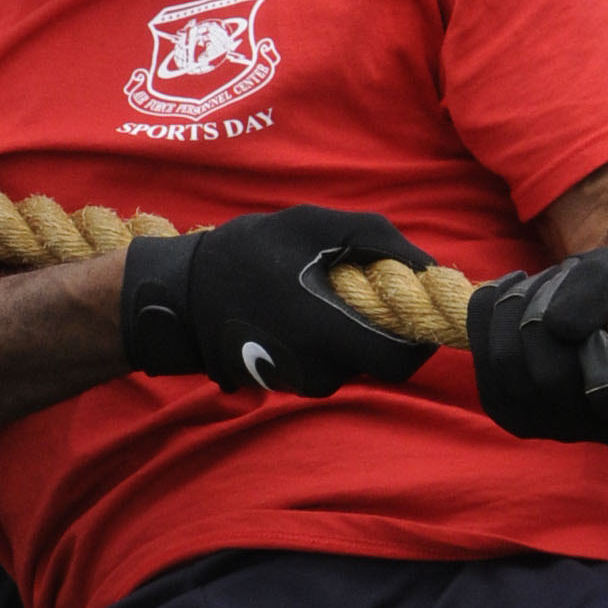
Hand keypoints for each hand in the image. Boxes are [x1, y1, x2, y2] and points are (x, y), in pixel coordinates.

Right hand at [119, 206, 437, 400]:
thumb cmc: (244, 254)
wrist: (177, 296)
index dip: (420, 335)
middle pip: (378, 357)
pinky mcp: (285, 382)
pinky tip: (297, 304)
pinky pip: (325, 360)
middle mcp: (321, 371)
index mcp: (330, 335)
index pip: (403, 361)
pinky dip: (324, 334)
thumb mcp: (313, 225)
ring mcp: (301, 382)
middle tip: (354, 280)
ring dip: (348, 325)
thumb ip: (377, 239)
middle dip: (377, 321)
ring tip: (316, 286)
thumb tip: (429, 264)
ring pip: (351, 357)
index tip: (411, 300)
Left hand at [467, 250, 607, 445]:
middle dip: (545, 311)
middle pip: (549, 376)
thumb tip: (557, 325)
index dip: (601, 352)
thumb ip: (599, 291)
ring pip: (507, 364)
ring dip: (516, 305)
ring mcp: (544, 425)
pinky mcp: (503, 408)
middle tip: (560, 277)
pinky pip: (479, 353)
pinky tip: (514, 290)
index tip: (602, 322)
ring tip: (539, 283)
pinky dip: (489, 308)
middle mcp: (593, 429)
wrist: (580, 303)